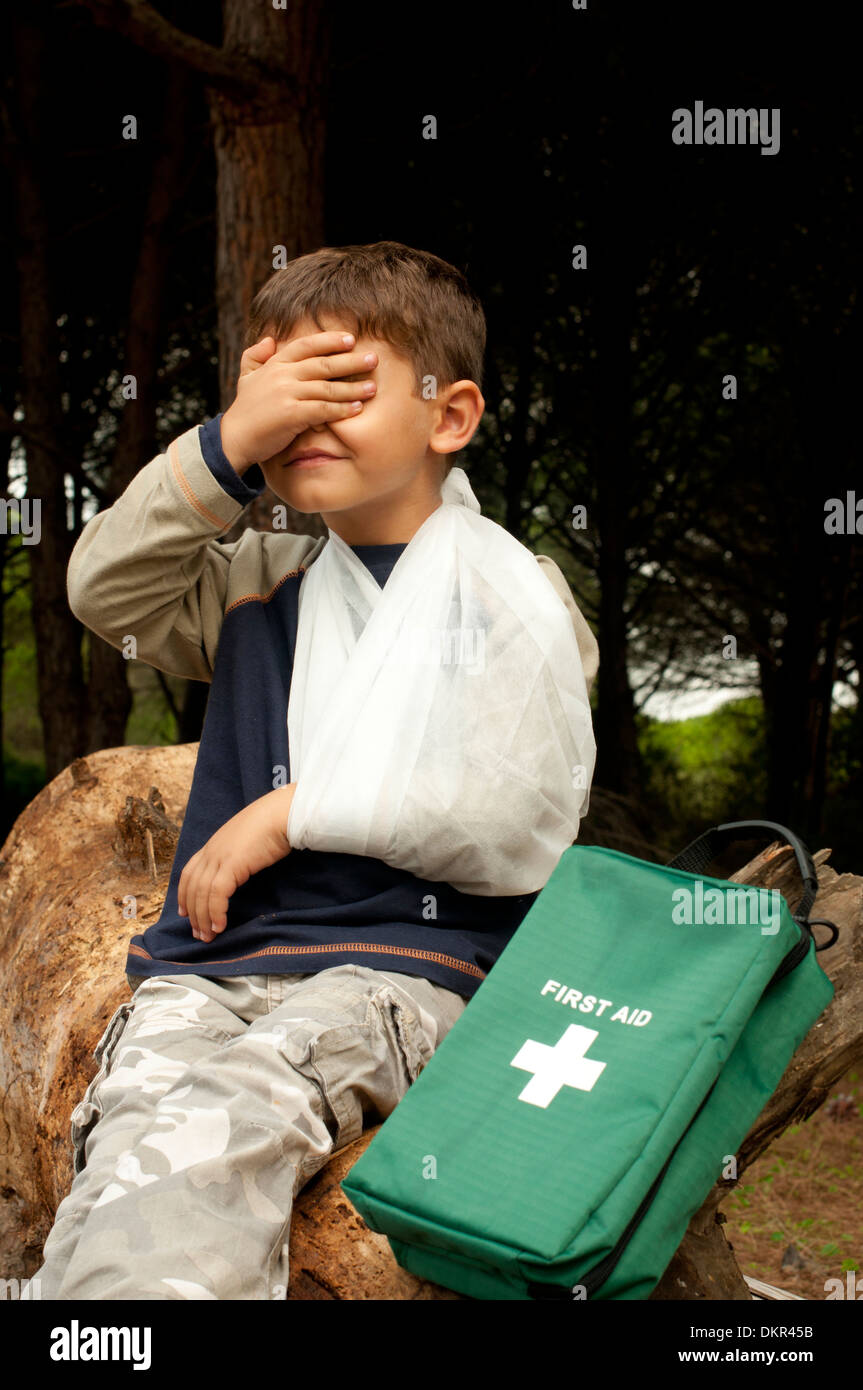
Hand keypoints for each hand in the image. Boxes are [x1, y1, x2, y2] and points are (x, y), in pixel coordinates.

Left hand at [177, 785, 297, 943]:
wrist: (281, 814)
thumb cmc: (271, 824)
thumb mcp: (246, 840)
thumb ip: (237, 853)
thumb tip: (240, 867)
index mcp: (213, 845)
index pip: (189, 873)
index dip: (184, 895)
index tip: (185, 913)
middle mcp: (211, 851)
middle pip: (192, 887)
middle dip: (193, 913)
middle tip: (198, 934)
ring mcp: (219, 856)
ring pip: (202, 893)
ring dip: (203, 918)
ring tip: (208, 937)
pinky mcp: (231, 864)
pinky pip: (217, 894)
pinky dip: (216, 912)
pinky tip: (220, 926)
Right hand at [219, 330, 377, 471]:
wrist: (234, 439)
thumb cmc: (245, 411)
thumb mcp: (246, 378)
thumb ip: (255, 356)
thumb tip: (269, 339)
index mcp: (274, 364)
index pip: (306, 346)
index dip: (329, 340)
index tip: (350, 339)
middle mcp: (282, 375)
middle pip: (322, 364)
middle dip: (350, 361)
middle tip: (373, 358)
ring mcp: (286, 394)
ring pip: (326, 387)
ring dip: (352, 388)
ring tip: (373, 387)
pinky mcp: (290, 415)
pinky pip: (323, 409)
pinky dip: (342, 409)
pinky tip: (358, 409)